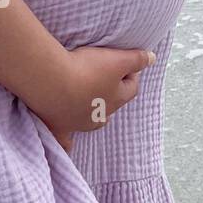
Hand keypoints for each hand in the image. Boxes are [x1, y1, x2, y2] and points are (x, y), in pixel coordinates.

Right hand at [29, 45, 155, 152]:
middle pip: (111, 107)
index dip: (130, 73)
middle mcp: (100, 116)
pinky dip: (67, 142)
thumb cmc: (86, 70)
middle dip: (111, 95)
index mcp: (116, 100)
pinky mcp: (58, 126)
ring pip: (92, 123)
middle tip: (102, 79)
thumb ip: (137, 59)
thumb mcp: (117, 60)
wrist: (51, 82)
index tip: (123, 61)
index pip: (131, 87)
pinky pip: (65, 140)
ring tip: (89, 103)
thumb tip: (152, 58)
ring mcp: (79, 123)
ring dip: (93, 114)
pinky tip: (68, 144)